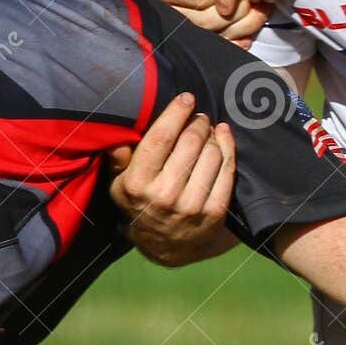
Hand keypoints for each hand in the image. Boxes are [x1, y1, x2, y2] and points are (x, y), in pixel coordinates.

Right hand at [110, 94, 236, 266]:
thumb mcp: (120, 185)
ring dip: (212, 134)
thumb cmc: (141, 204)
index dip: (176, 113)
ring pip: (211, 153)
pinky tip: (223, 137)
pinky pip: (227, 170)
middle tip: (199, 117)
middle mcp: (165, 195)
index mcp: (138, 184)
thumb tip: (118, 140)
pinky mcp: (214, 212)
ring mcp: (192, 206)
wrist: (164, 246)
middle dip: (197, 122)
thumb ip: (117, 160)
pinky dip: (228, 147)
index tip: (186, 98)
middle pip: (190, 142)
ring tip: (208, 130)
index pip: (161, 138)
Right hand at [138, 0, 270, 46]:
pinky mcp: (191, 38)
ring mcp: (177, 27)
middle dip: (236, 11)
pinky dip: (235, 42)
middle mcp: (163, 10)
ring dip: (241, 26)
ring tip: (261, 10)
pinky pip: (215, 46)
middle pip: (205, 21)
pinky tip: (249, 33)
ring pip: (212, 36)